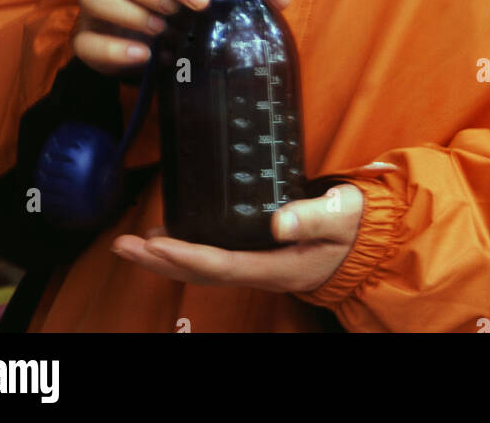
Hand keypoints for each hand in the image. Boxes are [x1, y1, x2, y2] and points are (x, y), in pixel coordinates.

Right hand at [74, 0, 291, 74]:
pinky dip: (113, 50)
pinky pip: (84, 42)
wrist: (150, 51)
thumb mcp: (210, 4)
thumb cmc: (181, 16)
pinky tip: (143, 57)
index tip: (200, 1)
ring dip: (129, 16)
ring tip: (161, 34)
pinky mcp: (83, 39)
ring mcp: (93, 7)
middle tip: (174, 16)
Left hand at [111, 184, 363, 294]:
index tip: (154, 244)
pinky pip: (213, 257)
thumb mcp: (341, 217)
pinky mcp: (256, 252)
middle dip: (159, 261)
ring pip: (202, 267)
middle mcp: (260, 270)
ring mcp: (257, 264)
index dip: (186, 256)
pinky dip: (186, 249)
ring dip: (165, 257)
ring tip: (133, 244)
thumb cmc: (354, 228)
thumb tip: (278, 222)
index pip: (222, 265)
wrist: (366, 243)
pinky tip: (169, 237)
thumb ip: (313, 218)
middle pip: (201, 272)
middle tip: (123, 246)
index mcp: (277, 265)